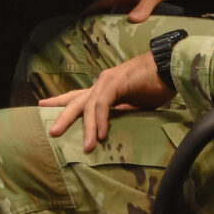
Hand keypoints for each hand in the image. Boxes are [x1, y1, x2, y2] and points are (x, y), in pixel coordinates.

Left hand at [43, 51, 173, 152]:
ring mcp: (107, 80)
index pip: (78, 96)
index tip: (43, 107)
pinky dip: (100, 119)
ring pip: (88, 105)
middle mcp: (101, 82)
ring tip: (85, 147)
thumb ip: (121, 113)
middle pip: (76, 101)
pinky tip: (100, 134)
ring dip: (86, 127)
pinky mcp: (116, 82)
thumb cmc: (156, 85)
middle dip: (62, 115)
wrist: (170, 67)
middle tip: (51, 132)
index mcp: (104, 88)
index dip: (61, 102)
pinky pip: (103, 103)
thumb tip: (112, 129)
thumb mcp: (135, 105)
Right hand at [87, 0, 192, 22]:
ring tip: (110, 28)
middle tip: (93, 27)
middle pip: (110, 4)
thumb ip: (143, 7)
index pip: (103, 0)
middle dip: (101, 14)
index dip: (91, 8)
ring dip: (116, 15)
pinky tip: (132, 22)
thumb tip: (132, 20)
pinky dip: (129, 14)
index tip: (80, 17)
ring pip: (122, 5)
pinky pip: (133, 6)